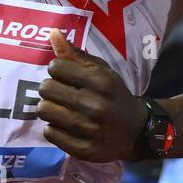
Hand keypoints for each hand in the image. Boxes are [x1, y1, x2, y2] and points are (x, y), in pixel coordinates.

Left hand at [37, 30, 147, 162]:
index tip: (63, 75)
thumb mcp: (102, 72)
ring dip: (48, 108)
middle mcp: (95, 106)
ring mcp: (90, 129)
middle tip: (59, 92)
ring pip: (45, 111)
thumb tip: (52, 34)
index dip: (56, 69)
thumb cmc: (114, 96)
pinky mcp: (84, 149)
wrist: (137, 132)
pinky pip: (50, 133)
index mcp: (101, 82)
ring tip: (59, 108)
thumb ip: (76, 54)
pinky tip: (63, 125)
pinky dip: (52, 128)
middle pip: (47, 89)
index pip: (56, 67)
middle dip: (50, 88)